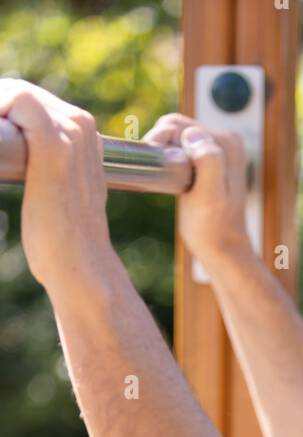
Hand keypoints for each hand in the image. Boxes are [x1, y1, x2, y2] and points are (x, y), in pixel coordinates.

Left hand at [0, 79, 114, 291]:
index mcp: (84, 133)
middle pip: (18, 91)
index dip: (1, 112)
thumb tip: (19, 160)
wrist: (82, 269)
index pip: (29, 99)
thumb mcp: (59, 191)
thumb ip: (47, 167)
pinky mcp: (54, 143)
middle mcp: (81, 125)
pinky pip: (16, 100)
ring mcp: (70, 132)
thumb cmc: (64, 240)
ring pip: (14, 92)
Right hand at [141, 114, 250, 265]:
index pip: (181, 125)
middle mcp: (226, 140)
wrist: (222, 249)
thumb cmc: (212, 228)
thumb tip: (194, 133)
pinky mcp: (209, 160)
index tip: (153, 163)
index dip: (160, 140)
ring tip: (162, 177)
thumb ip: (208, 162)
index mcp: (227, 143)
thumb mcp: (209, 197)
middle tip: (155, 172)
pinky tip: (167, 177)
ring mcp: (219, 149)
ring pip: (176, 136)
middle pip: (178, 127)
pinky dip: (168, 156)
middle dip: (161, 144)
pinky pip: (181, 147)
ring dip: (163, 151)